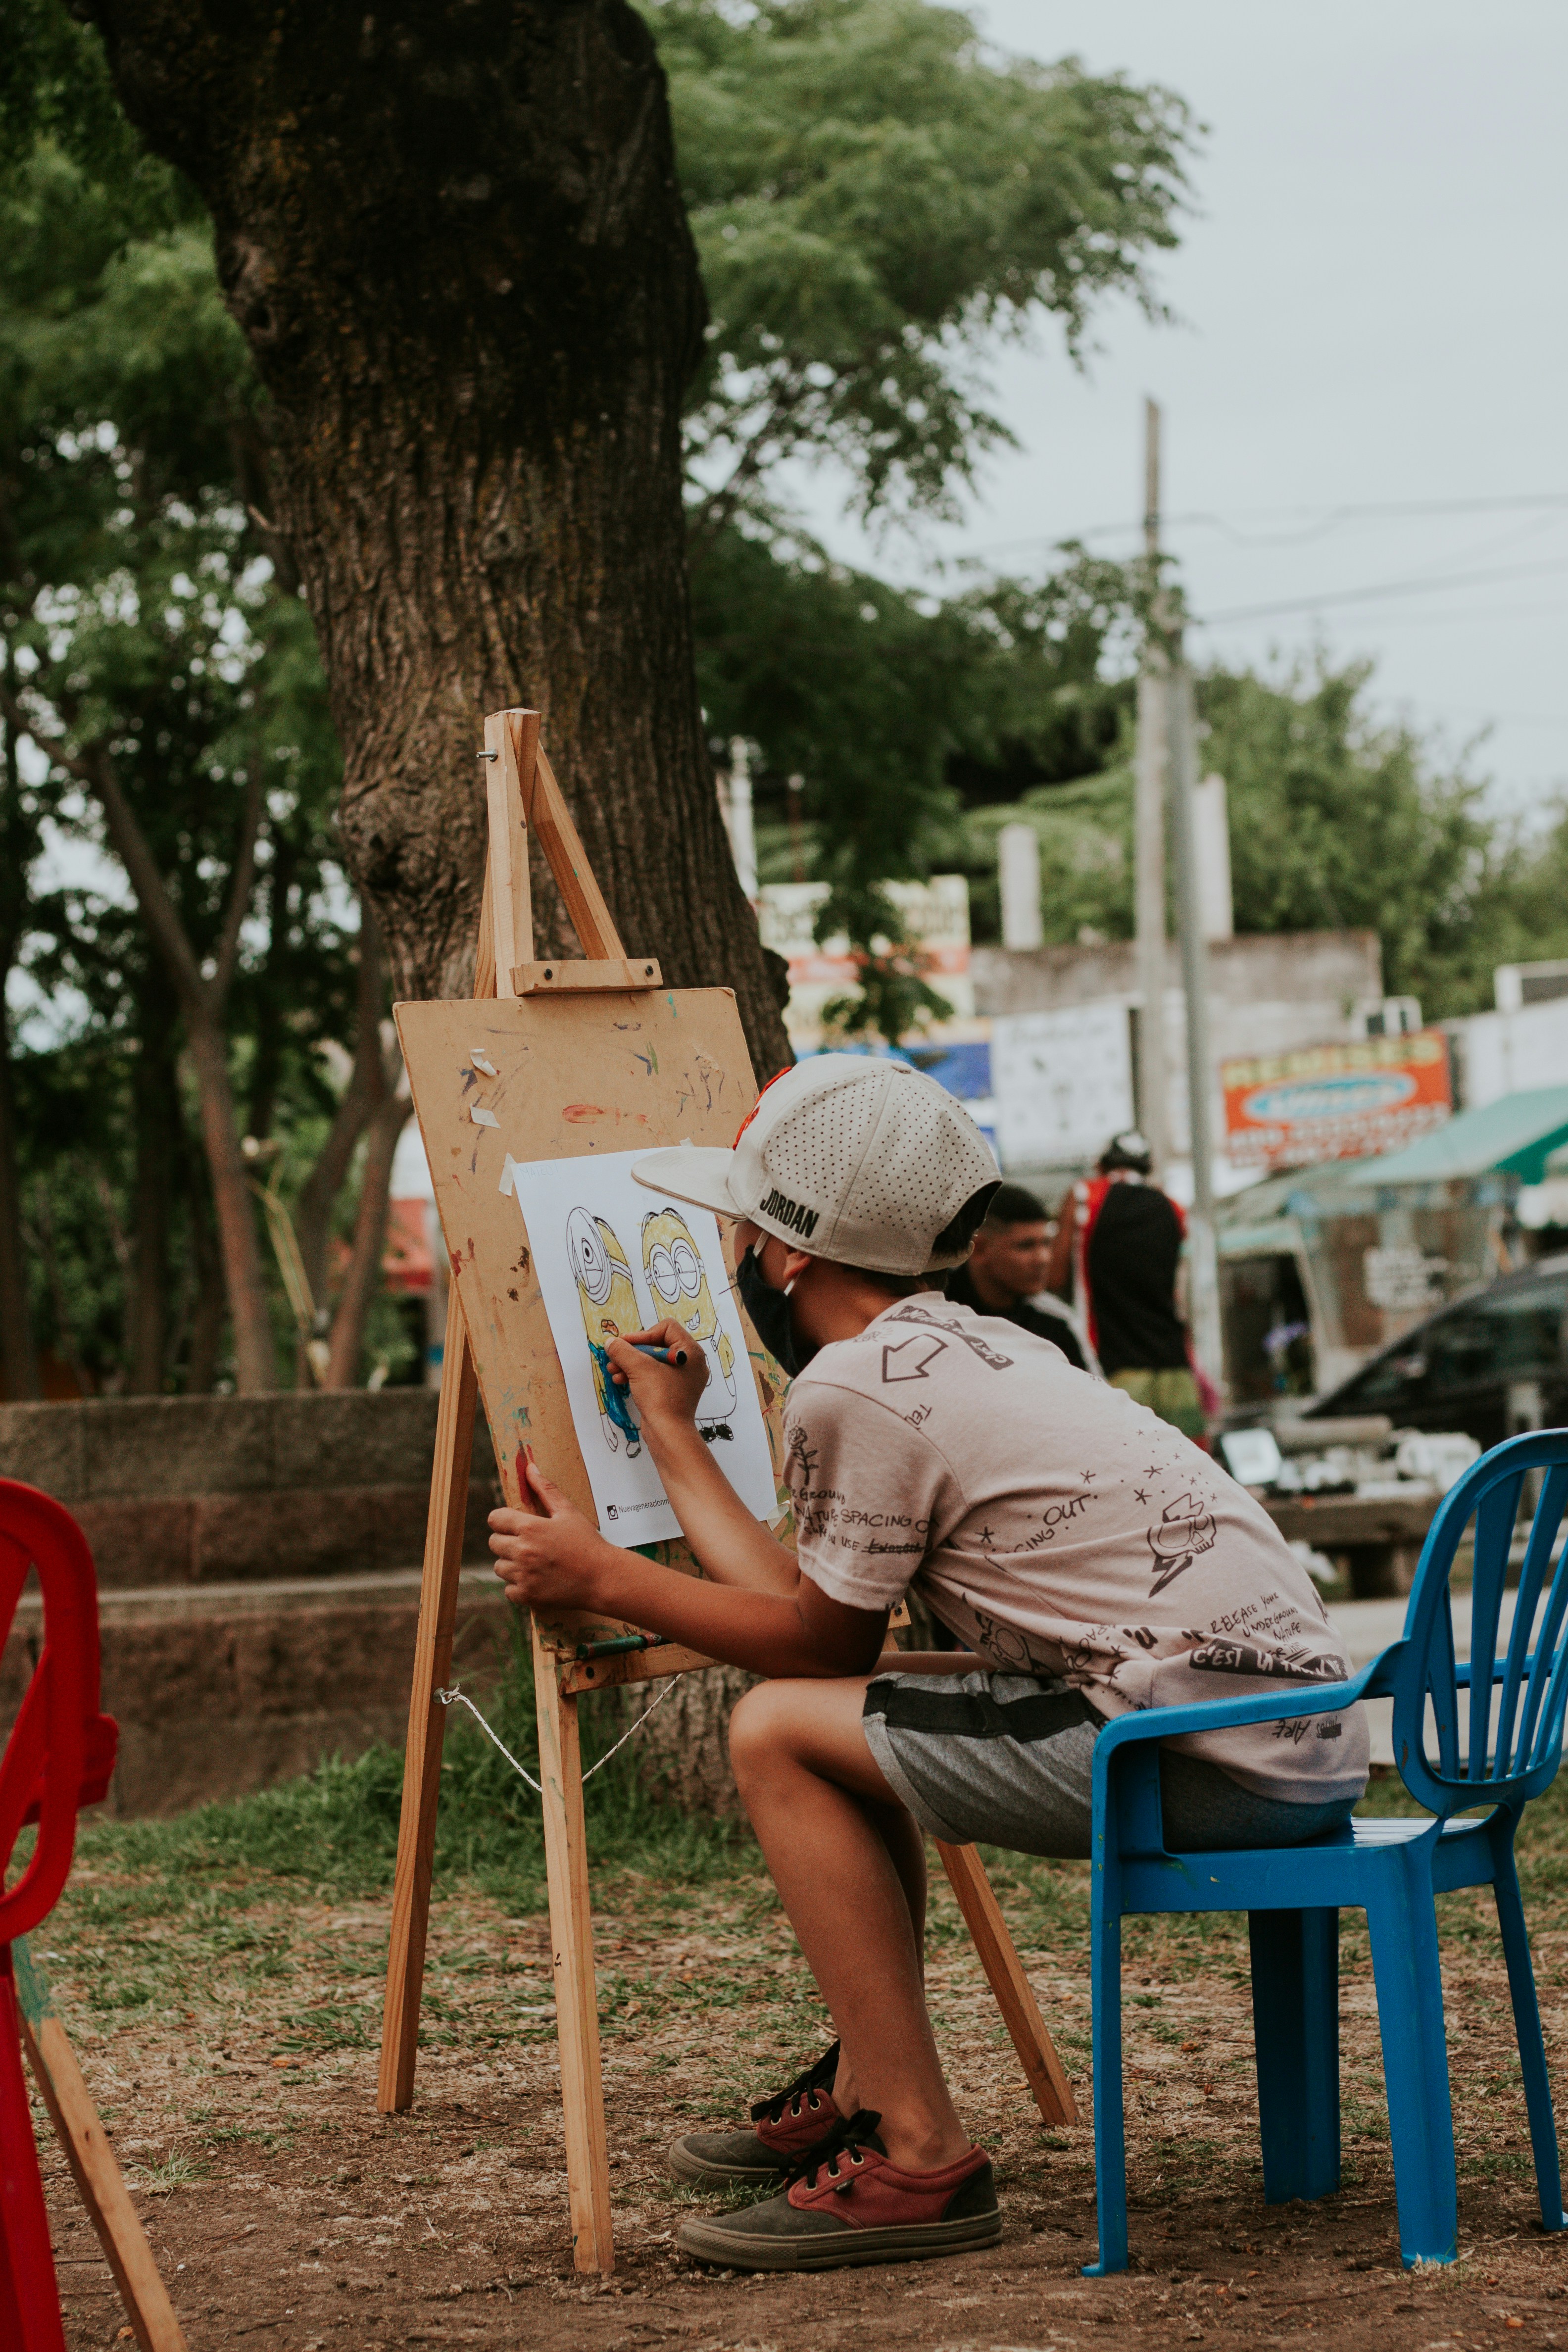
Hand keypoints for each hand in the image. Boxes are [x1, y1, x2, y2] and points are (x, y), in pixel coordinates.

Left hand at [488, 1457, 611, 1611]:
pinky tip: (536, 1580)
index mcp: (529, 1527)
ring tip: (534, 1563)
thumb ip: (546, 1489)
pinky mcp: (527, 1595)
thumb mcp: (568, 1512)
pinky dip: (519, 1586)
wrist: (602, 1578)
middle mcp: (522, 1551)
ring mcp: (523, 1575)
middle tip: (528, 1545)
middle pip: (494, 1543)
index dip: (503, 1520)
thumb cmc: (587, 1543)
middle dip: (507, 1541)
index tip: (514, 1525)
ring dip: (511, 1564)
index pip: (495, 1519)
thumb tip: (530, 1468)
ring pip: (499, 1567)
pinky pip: (508, 1589)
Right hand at [605, 1318, 709, 1429]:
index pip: (666, 1328)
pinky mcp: (673, 1391)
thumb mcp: (639, 1368)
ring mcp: (682, 1378)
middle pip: (657, 1343)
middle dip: (633, 1351)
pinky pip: (654, 1375)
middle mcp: (690, 1363)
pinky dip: (637, 1375)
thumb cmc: (660, 1398)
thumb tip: (611, 1342)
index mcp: (691, 1352)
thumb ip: (623, 1351)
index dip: (643, 1334)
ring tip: (613, 1370)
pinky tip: (620, 1380)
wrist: (668, 1433)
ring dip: (631, 1363)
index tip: (626, 1344)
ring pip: (653, 1360)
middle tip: (615, 1356)